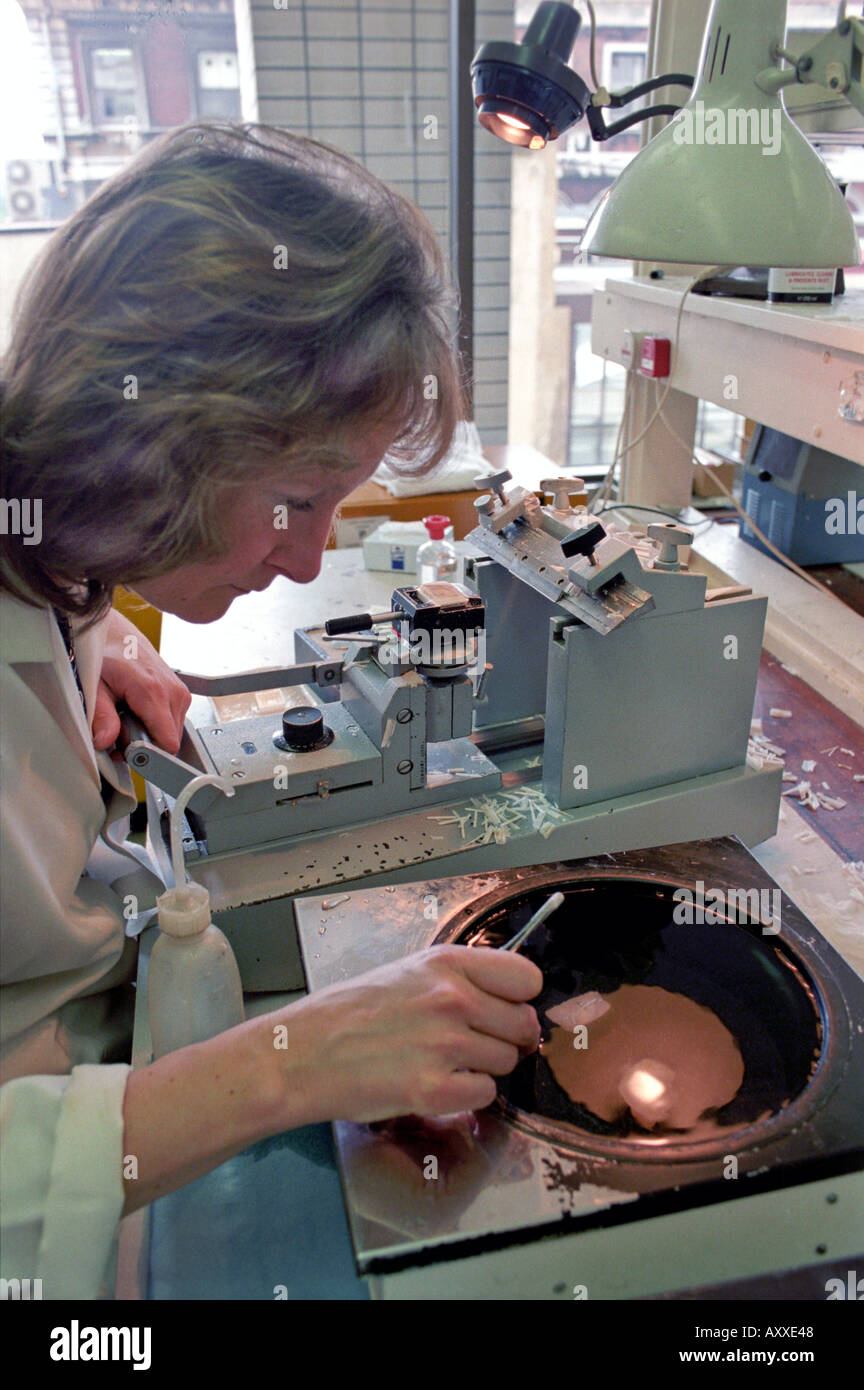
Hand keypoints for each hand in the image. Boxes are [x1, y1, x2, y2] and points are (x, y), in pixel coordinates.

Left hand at [92, 610, 190, 753]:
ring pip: (171, 734)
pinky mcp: (181, 695)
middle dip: (144, 745)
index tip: (128, 753)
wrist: (118, 633)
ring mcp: (180, 693)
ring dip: (148, 734)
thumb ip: (101, 716)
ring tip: (127, 716)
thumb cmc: (106, 655)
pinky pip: (171, 723)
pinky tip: (137, 711)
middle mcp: (173, 692)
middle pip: (168, 742)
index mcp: (154, 691)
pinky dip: (154, 724)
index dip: (147, 755)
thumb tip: (105, 741)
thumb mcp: (95, 686)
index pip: (167, 743)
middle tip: (119, 730)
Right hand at [265, 944, 542, 1126]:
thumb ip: (458, 980)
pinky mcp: (434, 1089)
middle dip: (505, 1037)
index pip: (527, 977)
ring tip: (442, 1062)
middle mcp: (451, 998)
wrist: (301, 1054)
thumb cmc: (347, 1013)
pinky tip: (436, 1083)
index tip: (506, 1007)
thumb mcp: (406, 972)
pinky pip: (485, 1094)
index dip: (520, 998)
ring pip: (506, 1061)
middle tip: (473, 1043)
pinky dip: (467, 1095)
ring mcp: (445, 1044)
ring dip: (483, 1067)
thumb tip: (509, 1001)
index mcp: (446, 963)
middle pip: (523, 1024)